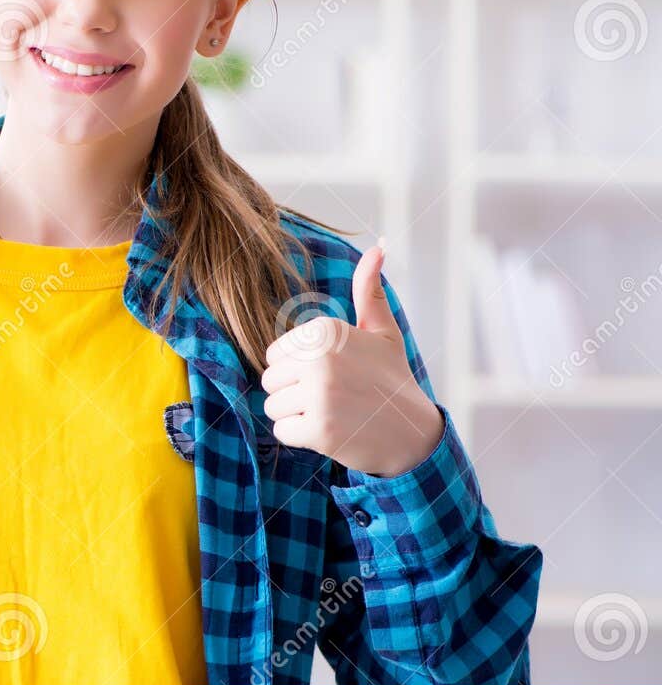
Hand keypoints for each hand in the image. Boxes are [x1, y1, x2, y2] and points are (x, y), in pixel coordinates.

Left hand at [259, 239, 443, 478]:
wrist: (413, 434)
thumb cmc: (390, 379)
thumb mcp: (382, 332)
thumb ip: (368, 291)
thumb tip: (378, 246)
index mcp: (326, 330)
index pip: (274, 354)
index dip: (297, 369)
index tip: (332, 374)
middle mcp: (320, 359)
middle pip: (270, 379)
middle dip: (294, 393)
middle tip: (332, 397)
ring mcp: (320, 395)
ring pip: (272, 406)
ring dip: (296, 416)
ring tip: (331, 413)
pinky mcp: (319, 429)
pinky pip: (281, 431)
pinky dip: (301, 437)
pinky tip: (330, 432)